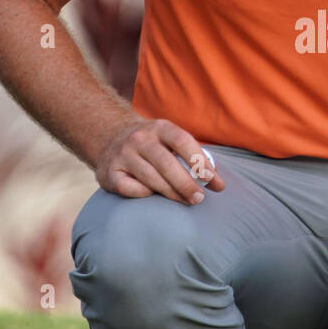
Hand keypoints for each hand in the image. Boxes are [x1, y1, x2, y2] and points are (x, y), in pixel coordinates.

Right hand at [95, 117, 226, 202]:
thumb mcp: (169, 140)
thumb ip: (192, 157)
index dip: (199, 162)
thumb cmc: (152, 146)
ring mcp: (123, 154)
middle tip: (200, 198)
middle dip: (186, 183)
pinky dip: (144, 194)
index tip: (213, 180)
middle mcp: (140, 138)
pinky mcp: (109, 171)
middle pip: (166, 163)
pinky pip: (130, 188)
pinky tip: (153, 195)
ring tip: (186, 201)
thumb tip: (217, 182)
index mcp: (160, 127)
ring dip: (171, 193)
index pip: (183, 141)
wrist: (110, 139)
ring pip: (150, 178)